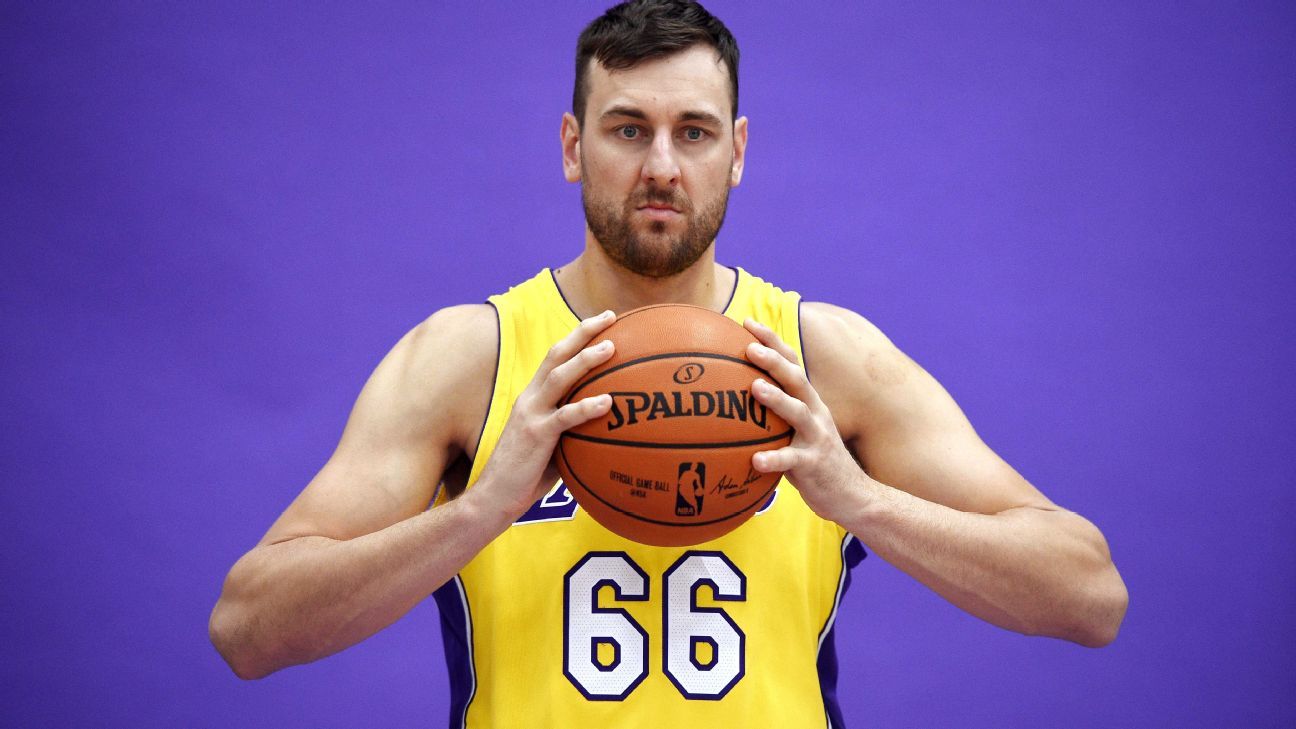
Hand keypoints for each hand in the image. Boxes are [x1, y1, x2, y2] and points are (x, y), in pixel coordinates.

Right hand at [476, 310, 617, 519]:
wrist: (492, 498)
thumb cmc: (524, 477)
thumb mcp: (550, 446)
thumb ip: (571, 431)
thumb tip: (606, 428)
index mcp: (531, 398)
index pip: (554, 358)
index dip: (576, 337)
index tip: (601, 323)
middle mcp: (529, 399)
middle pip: (557, 355)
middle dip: (583, 332)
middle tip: (610, 317)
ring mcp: (531, 415)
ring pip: (560, 377)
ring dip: (586, 359)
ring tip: (612, 348)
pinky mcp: (536, 436)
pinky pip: (565, 417)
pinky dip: (587, 406)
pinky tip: (608, 402)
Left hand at [743, 318, 865, 521]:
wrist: (853, 496)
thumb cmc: (815, 462)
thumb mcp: (796, 433)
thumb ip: (774, 416)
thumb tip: (735, 400)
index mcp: (809, 402)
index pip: (791, 363)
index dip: (772, 341)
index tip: (747, 322)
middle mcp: (815, 413)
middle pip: (796, 379)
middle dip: (774, 360)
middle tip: (749, 347)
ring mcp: (816, 438)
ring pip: (797, 413)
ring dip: (776, 399)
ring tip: (755, 389)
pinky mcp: (814, 465)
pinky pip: (791, 461)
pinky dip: (773, 459)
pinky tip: (755, 461)